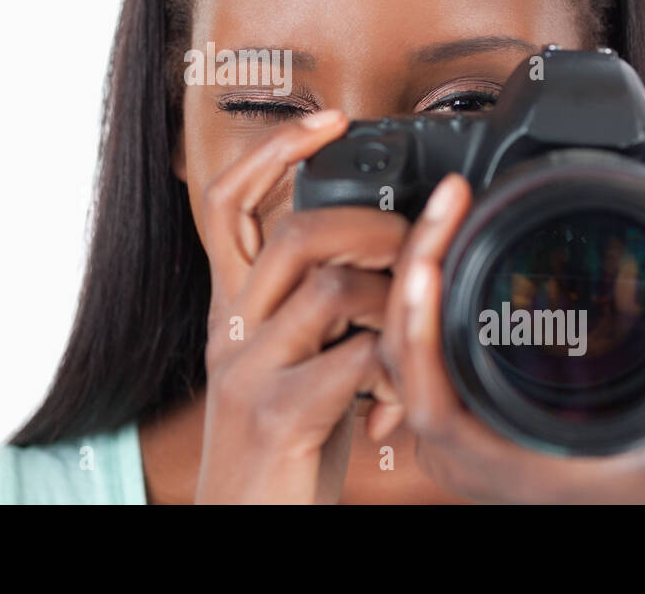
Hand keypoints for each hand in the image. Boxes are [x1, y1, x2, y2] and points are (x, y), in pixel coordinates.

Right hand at [193, 111, 406, 503]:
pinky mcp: (276, 414)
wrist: (245, 525)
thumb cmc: (283, 442)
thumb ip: (317, 308)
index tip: (330, 118)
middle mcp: (228, 327)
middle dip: (375, 229)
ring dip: (396, 304)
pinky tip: (395, 402)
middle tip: (417, 252)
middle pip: (298, 233)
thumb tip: (383, 259)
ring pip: (334, 287)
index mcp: (230, 306)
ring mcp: (247, 369)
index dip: (275, 151)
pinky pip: (356, 358)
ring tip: (410, 340)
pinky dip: (395, 369)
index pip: (226, 201)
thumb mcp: (288, 360)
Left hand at [373, 173, 644, 503]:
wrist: (593, 520)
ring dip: (415, 269)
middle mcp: (451, 443)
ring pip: (396, 339)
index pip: (428, 400)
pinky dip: (422, 289)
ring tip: (446, 208)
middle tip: (449, 202)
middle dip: (417, 266)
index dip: (418, 334)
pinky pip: (410, 338)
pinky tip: (442, 242)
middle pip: (399, 351)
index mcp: (489, 458)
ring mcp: (442, 420)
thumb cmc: (618, 498)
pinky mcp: (445, 394)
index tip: (429, 268)